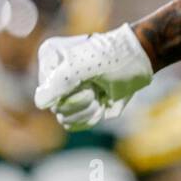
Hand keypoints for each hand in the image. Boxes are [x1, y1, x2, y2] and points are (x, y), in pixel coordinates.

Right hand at [34, 23, 153, 130]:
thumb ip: (59, 83)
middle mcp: (54, 75)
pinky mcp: (80, 104)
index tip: (88, 81)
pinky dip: (92, 117)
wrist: (140, 59)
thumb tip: (40, 103)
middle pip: (55, 108)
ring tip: (101, 94)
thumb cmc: (114, 56)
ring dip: (89, 110)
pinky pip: (74, 124)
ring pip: (65, 118)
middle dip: (82, 102)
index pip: (46, 92)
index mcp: (50, 58)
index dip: (68, 93)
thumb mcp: (84, 66)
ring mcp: (67, 91)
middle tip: (97, 87)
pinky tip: (103, 103)